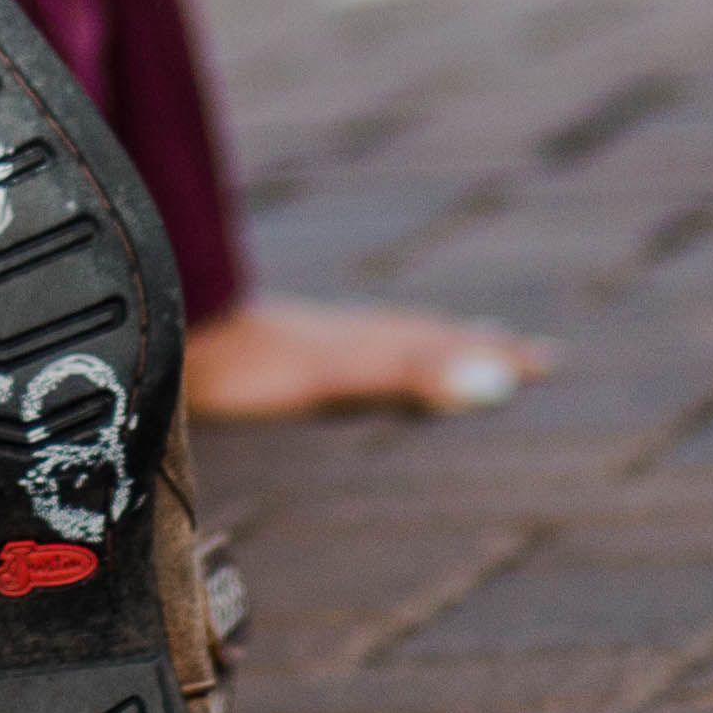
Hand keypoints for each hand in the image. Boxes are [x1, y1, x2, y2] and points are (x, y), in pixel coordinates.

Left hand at [187, 295, 550, 421]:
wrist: (168, 331)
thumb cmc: (252, 362)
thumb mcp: (346, 372)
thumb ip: (414, 374)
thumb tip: (492, 382)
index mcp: (372, 346)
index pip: (445, 348)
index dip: (493, 357)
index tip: (543, 361)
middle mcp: (348, 337)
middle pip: (425, 338)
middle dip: (474, 348)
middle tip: (521, 353)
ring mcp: (312, 341)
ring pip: (387, 339)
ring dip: (428, 344)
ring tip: (453, 344)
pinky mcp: (276, 351)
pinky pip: (346, 349)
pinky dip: (373, 352)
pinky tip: (347, 359)